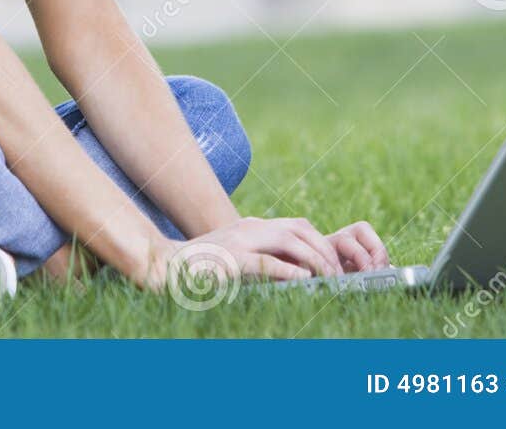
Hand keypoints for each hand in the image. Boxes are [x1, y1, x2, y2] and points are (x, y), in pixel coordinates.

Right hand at [137, 217, 389, 290]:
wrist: (166, 265)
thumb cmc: (202, 266)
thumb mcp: (237, 256)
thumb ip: (262, 256)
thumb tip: (295, 273)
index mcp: (252, 226)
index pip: (298, 225)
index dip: (320, 242)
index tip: (334, 263)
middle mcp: (250, 227)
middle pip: (300, 228)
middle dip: (324, 249)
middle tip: (338, 274)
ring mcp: (240, 240)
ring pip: (289, 240)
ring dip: (314, 259)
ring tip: (328, 279)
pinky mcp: (231, 259)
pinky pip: (265, 261)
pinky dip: (287, 269)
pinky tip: (303, 280)